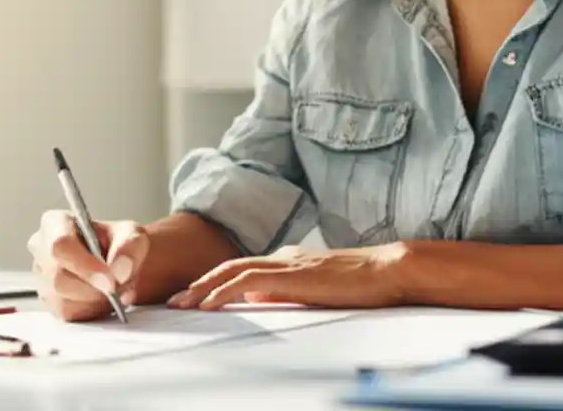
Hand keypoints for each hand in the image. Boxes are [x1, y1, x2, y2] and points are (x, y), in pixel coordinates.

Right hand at [27, 210, 149, 321]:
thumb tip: (119, 269)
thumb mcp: (132, 234)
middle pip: (59, 278)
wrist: (119, 263)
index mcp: (55, 223)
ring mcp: (41, 278)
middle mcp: (41, 249)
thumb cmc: (118, 243)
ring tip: (113, 288)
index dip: (85, 265)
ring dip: (96, 299)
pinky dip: (91, 310)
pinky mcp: (49, 302)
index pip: (60, 245)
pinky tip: (102, 298)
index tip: (110, 280)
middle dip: (94, 287)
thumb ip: (129, 247)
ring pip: (64, 299)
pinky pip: (68, 313)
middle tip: (118, 286)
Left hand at [167, 243, 408, 310]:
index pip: (241, 269)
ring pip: (232, 271)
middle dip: (198, 284)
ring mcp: (286, 264)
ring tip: (182, 305)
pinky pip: (247, 282)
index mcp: (288, 261)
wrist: (388, 270)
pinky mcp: (292, 275)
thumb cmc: (361, 283)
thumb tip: (254, 297)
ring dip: (203, 289)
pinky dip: (223, 292)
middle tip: (175, 301)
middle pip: (229, 267)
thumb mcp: (314, 289)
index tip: (193, 298)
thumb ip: (284, 290)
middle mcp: (282, 258)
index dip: (213, 283)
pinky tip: (208, 305)